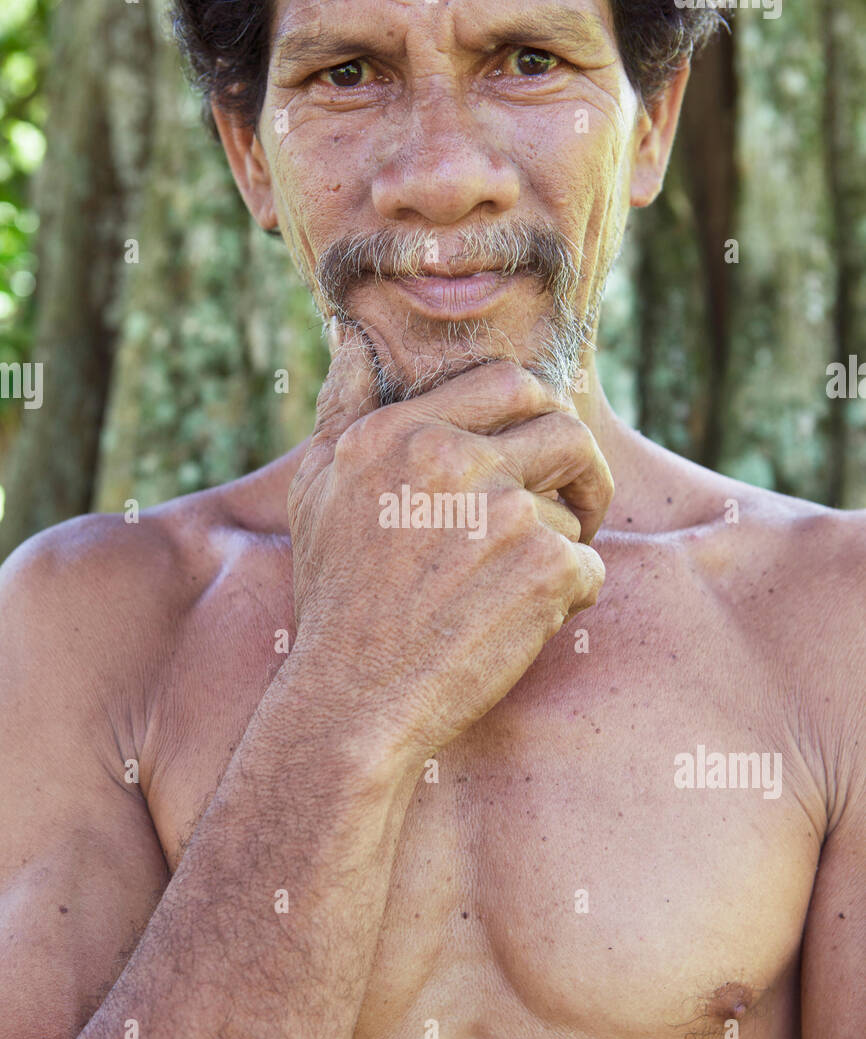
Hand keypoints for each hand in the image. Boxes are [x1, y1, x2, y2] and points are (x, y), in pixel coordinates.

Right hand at [286, 333, 611, 760]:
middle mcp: (452, 458)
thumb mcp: (318, 489)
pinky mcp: (544, 568)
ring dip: (563, 543)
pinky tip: (520, 626)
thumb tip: (354, 337)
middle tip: (574, 506)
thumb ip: (345, 407)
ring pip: (572, 506)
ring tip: (524, 585)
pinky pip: (590, 567)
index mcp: (401, 432)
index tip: (538, 451)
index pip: (505, 381)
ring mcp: (503, 511)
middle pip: (565, 428)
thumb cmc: (336, 601)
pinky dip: (568, 599)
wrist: (353, 701)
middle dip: (581, 469)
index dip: (537, 414)